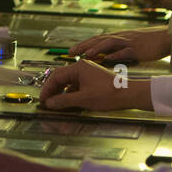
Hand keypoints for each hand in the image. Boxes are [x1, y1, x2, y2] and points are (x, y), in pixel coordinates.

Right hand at [38, 60, 152, 111]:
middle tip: (47, 102)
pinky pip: (76, 85)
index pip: (56, 76)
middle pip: (61, 77)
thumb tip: (50, 103)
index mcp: (78, 67)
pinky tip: (69, 101)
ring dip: (61, 92)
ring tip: (56, 103)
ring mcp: (88, 73)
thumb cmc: (109, 94)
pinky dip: (70, 92)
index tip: (43, 100)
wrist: (129, 94)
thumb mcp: (83, 99)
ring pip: (68, 82)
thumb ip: (64, 100)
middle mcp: (82, 67)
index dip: (47, 89)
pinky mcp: (93, 80)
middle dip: (53, 90)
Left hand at [71, 26, 170, 63]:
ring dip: (97, 49)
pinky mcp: (138, 49)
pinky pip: (126, 51)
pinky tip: (108, 59)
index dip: (83, 44)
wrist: (165, 37)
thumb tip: (104, 56)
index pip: (97, 39)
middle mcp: (121, 37)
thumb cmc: (148, 42)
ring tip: (86, 55)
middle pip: (99, 39)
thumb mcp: (129, 43)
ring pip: (109, 43)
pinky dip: (117, 55)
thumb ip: (117, 48)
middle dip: (84, 46)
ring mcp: (129, 42)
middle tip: (70, 53)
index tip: (71, 51)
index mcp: (118, 36)